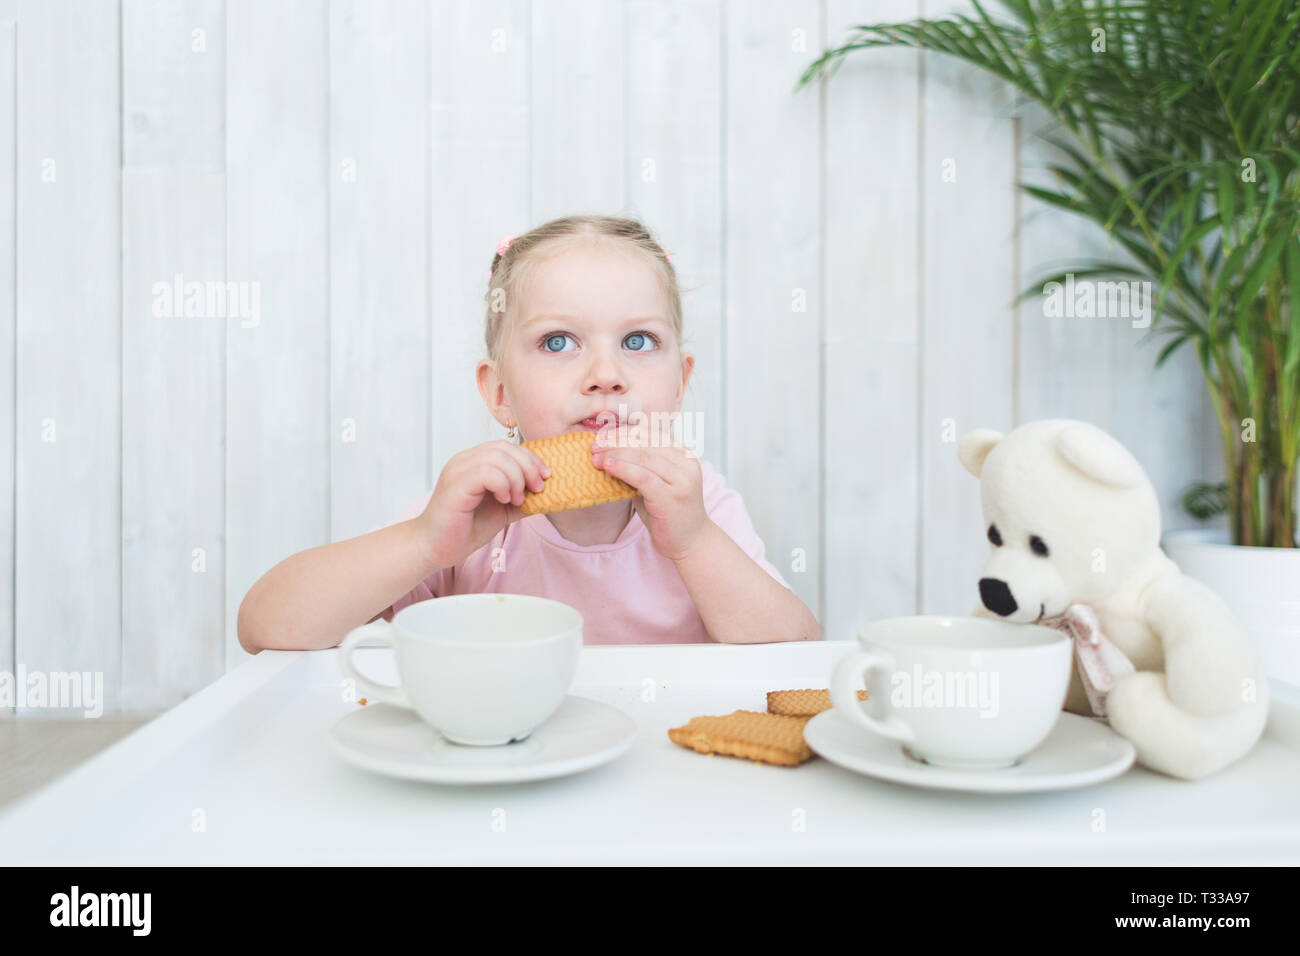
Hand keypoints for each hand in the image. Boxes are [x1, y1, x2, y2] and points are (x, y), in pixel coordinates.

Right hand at [418, 440, 550, 567]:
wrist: (435, 548)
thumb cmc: (464, 529)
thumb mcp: (502, 511)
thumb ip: (521, 499)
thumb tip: (549, 495)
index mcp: (474, 462)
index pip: (507, 447)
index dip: (530, 458)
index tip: (546, 477)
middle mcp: (464, 460)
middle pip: (505, 448)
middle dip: (528, 466)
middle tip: (537, 488)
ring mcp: (458, 469)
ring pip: (498, 457)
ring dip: (516, 478)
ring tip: (516, 500)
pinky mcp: (456, 483)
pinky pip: (487, 472)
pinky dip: (503, 484)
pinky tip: (503, 500)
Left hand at [591, 423, 710, 560]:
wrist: (691, 542)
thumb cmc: (669, 514)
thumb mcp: (654, 484)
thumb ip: (640, 468)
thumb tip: (608, 452)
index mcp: (684, 456)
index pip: (652, 434)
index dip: (626, 432)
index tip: (604, 435)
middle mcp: (686, 464)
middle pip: (646, 443)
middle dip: (617, 442)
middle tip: (595, 446)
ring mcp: (682, 480)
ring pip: (644, 457)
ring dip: (616, 454)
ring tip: (596, 457)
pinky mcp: (672, 497)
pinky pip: (643, 477)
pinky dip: (623, 468)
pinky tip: (608, 466)